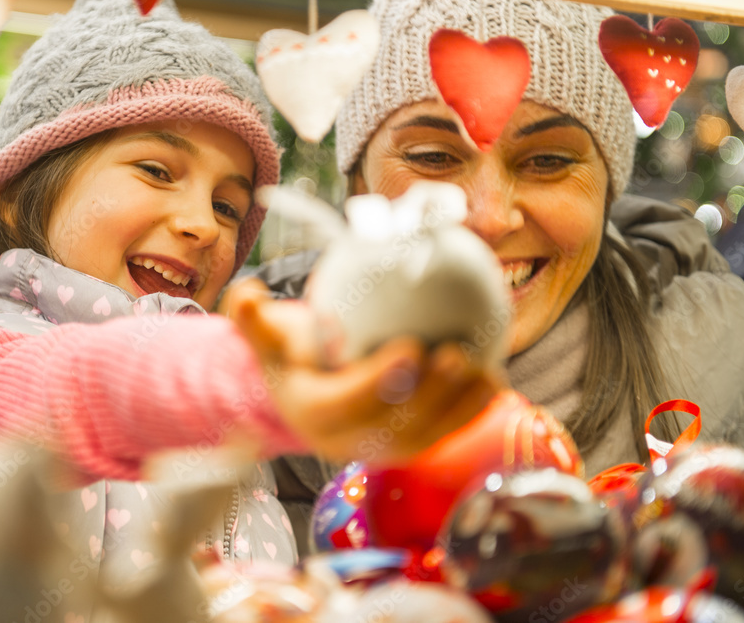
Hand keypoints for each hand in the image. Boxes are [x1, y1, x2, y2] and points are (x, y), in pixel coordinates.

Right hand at [223, 278, 505, 464]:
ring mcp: (382, 449)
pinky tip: (495, 378)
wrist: (306, 390)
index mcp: (313, 414)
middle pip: (394, 427)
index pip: (346, 404)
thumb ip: (251, 316)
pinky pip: (444, 432)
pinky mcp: (409, 447)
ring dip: (460, 408)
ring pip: (427, 436)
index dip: (379, 382)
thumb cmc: (290, 352)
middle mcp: (348, 441)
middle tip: (456, 354)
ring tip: (486, 369)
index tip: (411, 346)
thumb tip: (247, 295)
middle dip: (430, 397)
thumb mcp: (264, 333)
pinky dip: (471, 410)